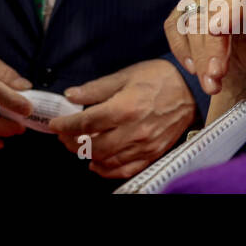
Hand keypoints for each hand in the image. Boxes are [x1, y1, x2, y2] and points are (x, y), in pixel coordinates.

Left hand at [49, 60, 195, 179]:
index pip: (86, 123)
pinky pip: (126, 169)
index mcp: (124, 108)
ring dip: (88, 156)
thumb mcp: (124, 75)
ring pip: (108, 160)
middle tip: (64, 136)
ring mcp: (144, 145)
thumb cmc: (158, 78)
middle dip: (73, 143)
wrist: (191, 90)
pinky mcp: (153, 154)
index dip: (66, 126)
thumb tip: (71, 95)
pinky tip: (97, 164)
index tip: (55, 124)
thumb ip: (95, 89)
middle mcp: (134, 131)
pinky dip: (108, 170)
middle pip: (94, 145)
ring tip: (78, 147)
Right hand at [163, 0, 245, 112]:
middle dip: (210, 50)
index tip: (217, 31)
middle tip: (215, 78)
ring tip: (210, 84)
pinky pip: (174, 26)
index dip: (227, 14)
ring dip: (198, 57)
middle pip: (210, 15)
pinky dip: (181, 49)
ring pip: (190, 23)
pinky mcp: (184, 8)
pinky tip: (194, 69)